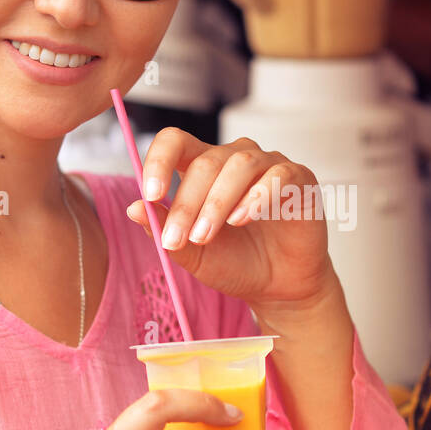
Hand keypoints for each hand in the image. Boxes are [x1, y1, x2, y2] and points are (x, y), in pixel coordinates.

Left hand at [124, 129, 336, 312]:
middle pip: (204, 162)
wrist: (277, 287)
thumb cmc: (235, 264)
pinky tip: (241, 220)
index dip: (158, 161)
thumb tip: (133, 209)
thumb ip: (165, 230)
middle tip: (179, 239)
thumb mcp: (192, 253)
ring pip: (239, 165)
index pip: (175, 142)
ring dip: (217, 202)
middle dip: (186, 203)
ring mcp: (268, 164)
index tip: (149, 194)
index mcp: (202, 168)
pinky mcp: (298, 177)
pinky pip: (276, 175)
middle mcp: (234, 158)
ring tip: (206, 235)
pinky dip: (256, 197)